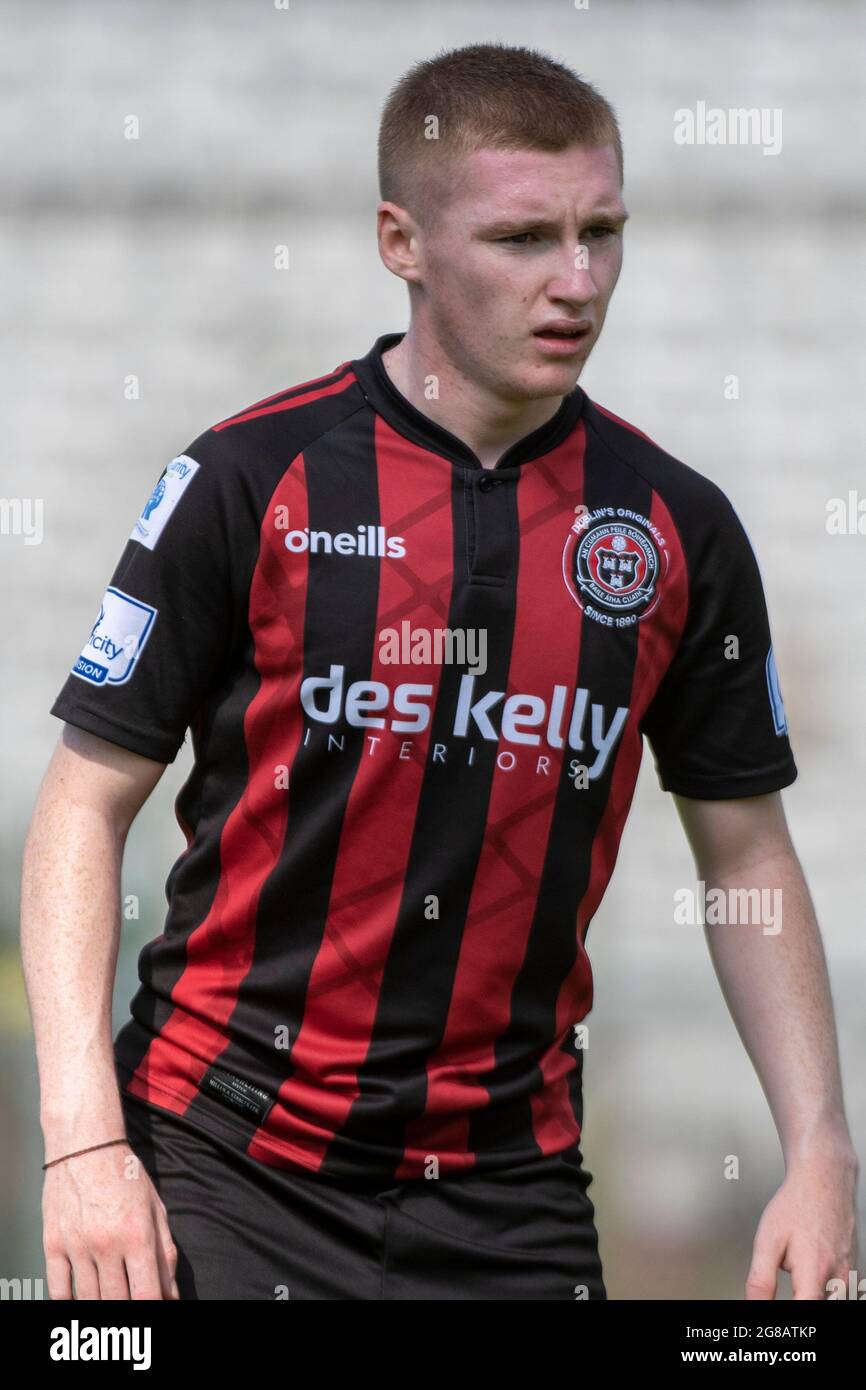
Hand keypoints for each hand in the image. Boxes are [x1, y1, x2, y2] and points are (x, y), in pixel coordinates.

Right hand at [42, 1141, 179, 1299]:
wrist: (85, 1146)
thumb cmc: (125, 1175)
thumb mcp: (156, 1209)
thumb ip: (165, 1254)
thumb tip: (171, 1294)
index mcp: (137, 1235)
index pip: (147, 1294)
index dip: (153, 1308)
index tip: (154, 1307)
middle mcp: (107, 1244)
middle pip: (117, 1301)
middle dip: (128, 1310)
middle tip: (130, 1296)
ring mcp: (77, 1246)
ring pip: (89, 1299)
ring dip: (101, 1305)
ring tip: (110, 1296)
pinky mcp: (53, 1244)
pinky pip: (58, 1289)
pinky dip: (69, 1301)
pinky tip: (81, 1298)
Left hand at [745, 1142, 858, 1298]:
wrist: (824, 1179)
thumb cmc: (796, 1205)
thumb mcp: (767, 1241)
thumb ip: (760, 1279)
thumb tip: (753, 1305)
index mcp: (814, 1272)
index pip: (803, 1311)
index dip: (788, 1318)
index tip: (772, 1307)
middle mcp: (837, 1278)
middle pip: (819, 1307)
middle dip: (800, 1301)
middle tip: (786, 1286)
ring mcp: (847, 1274)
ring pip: (833, 1301)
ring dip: (812, 1297)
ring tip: (797, 1281)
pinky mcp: (850, 1269)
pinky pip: (840, 1292)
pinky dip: (824, 1292)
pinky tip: (810, 1281)